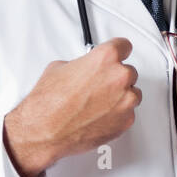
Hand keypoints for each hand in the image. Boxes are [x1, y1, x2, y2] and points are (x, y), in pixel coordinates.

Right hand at [3, 38, 140, 176]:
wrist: (45, 130)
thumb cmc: (49, 102)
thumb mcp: (60, 67)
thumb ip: (82, 64)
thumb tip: (85, 68)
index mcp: (106, 58)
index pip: (124, 46)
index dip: (119, 51)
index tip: (119, 54)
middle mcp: (120, 78)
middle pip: (129, 72)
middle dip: (115, 78)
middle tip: (98, 86)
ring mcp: (126, 101)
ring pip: (132, 94)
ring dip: (119, 96)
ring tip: (96, 103)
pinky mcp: (126, 121)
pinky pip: (128, 113)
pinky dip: (117, 114)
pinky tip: (98, 115)